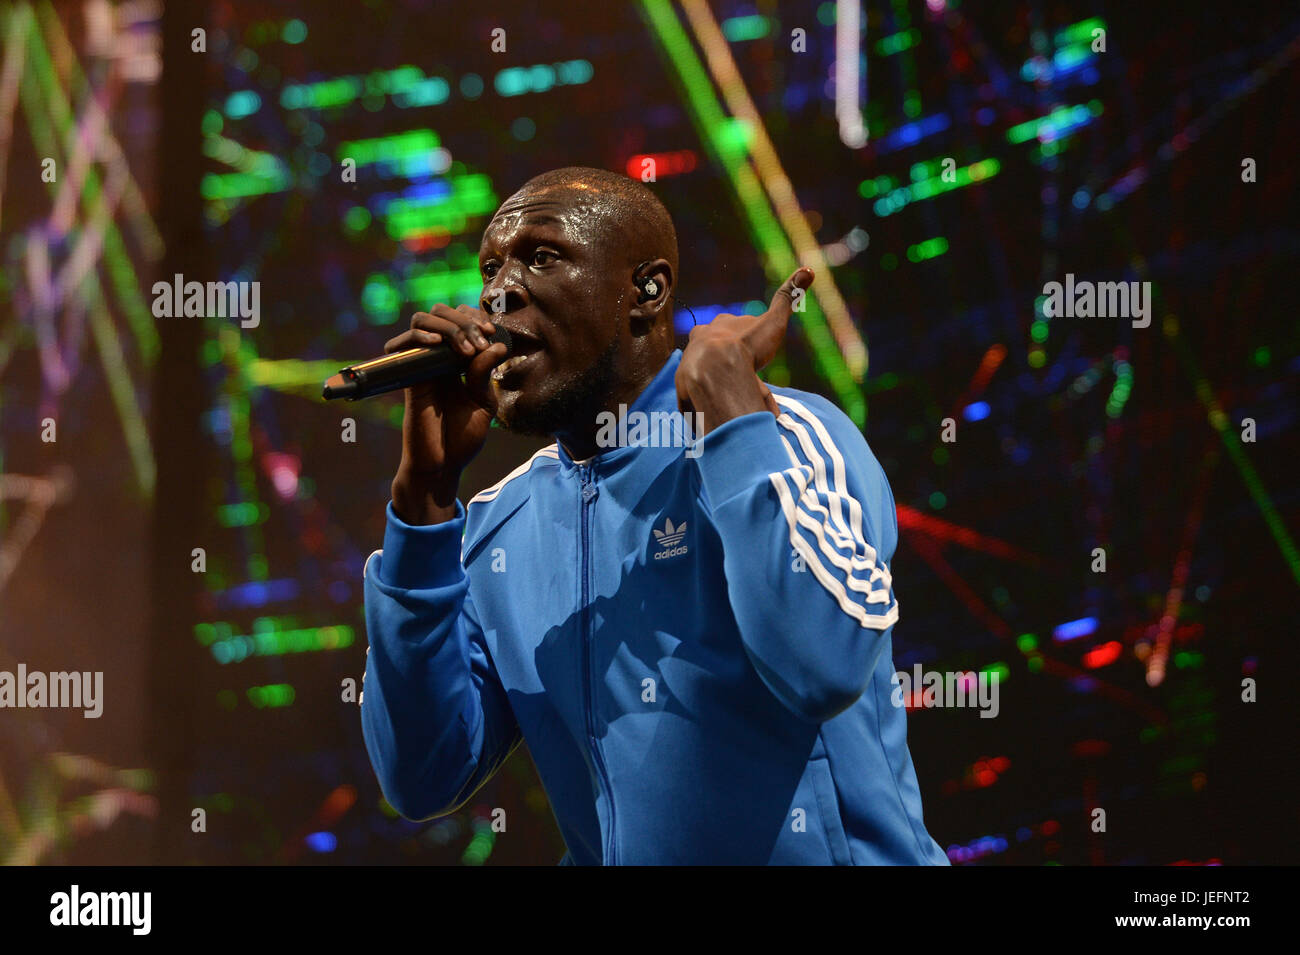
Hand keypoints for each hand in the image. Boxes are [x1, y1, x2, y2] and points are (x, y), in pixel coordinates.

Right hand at [385, 304, 507, 523]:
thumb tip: (497, 345)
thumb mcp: (483, 403)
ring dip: (447, 326)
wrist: (442, 464)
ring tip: (465, 349)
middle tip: (480, 341)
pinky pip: (406, 344)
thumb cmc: (462, 438)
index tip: (491, 333)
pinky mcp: (408, 376)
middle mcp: (438, 358)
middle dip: (464, 320)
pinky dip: (420, 336)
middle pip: (441, 313)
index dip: (476, 318)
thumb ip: (484, 374)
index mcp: (458, 361)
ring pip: (423, 320)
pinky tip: (437, 344)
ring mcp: (422, 365)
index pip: (462, 320)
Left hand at [675, 267, 813, 434]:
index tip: (745, 351)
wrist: (719, 368)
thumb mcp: (773, 320)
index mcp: (714, 328)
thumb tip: (808, 270)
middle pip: (708, 353)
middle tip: (736, 378)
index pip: (722, 330)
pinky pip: (692, 400)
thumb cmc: (746, 344)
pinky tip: (712, 418)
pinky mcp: (684, 392)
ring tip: (726, 404)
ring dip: (712, 388)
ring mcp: (687, 367)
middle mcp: (697, 345)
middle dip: (721, 364)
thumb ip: (788, 296)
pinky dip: (701, 408)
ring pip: (700, 378)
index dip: (735, 340)